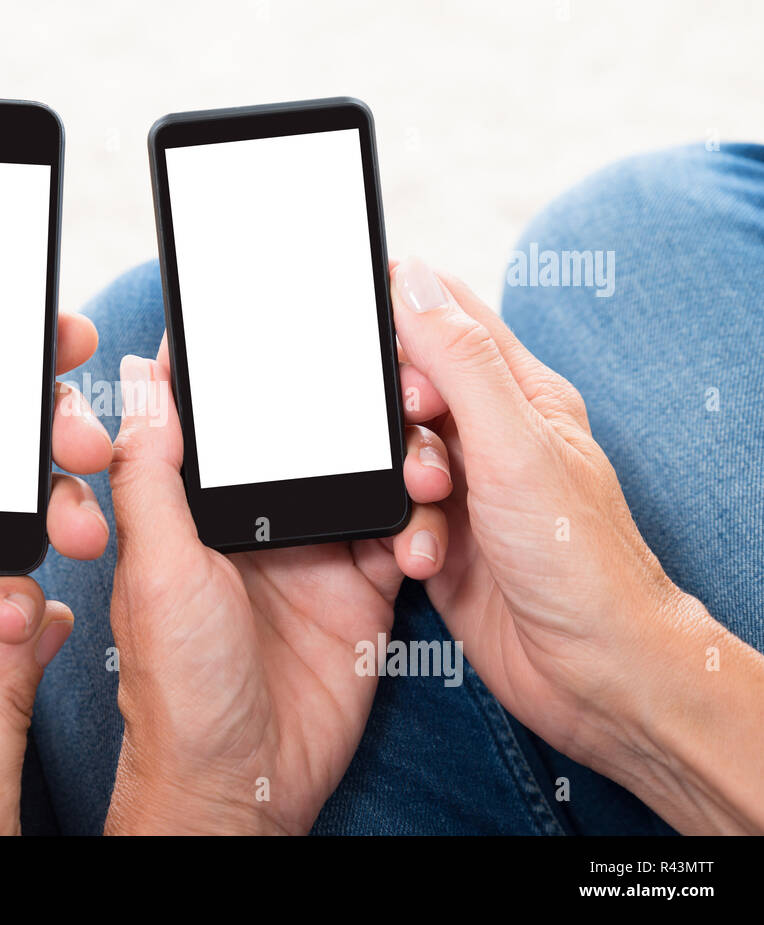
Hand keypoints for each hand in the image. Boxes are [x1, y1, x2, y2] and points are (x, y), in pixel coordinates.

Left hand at [103, 336, 453, 833]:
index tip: (257, 305)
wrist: (243, 783)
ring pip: (360, 470)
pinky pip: (401, 531)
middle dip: (336, 395)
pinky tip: (429, 509)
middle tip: (377, 359)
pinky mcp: (362, 588)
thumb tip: (142, 379)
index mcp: (192, 506)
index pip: (211, 415)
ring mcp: (311, 549)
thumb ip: (154, 475)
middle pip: (299, 429)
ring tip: (414, 442)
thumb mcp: (159, 569)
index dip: (228, 363)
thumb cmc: (180, 687)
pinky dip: (422, 516)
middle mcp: (253, 518)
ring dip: (390, 450)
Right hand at [389, 256, 763, 831]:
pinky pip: (393, 516)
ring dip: (398, 482)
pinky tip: (422, 558)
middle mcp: (494, 437)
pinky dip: (398, 533)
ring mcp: (468, 492)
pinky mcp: (444, 543)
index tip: (360, 334)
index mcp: (523, 394)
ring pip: (395, 456)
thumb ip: (460, 361)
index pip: (452, 318)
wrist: (594, 673)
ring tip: (428, 509)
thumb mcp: (512, 445)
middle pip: (411, 389)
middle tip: (411, 447)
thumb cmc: (578, 559)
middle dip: (393, 416)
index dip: (403, 314)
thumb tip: (412, 281)